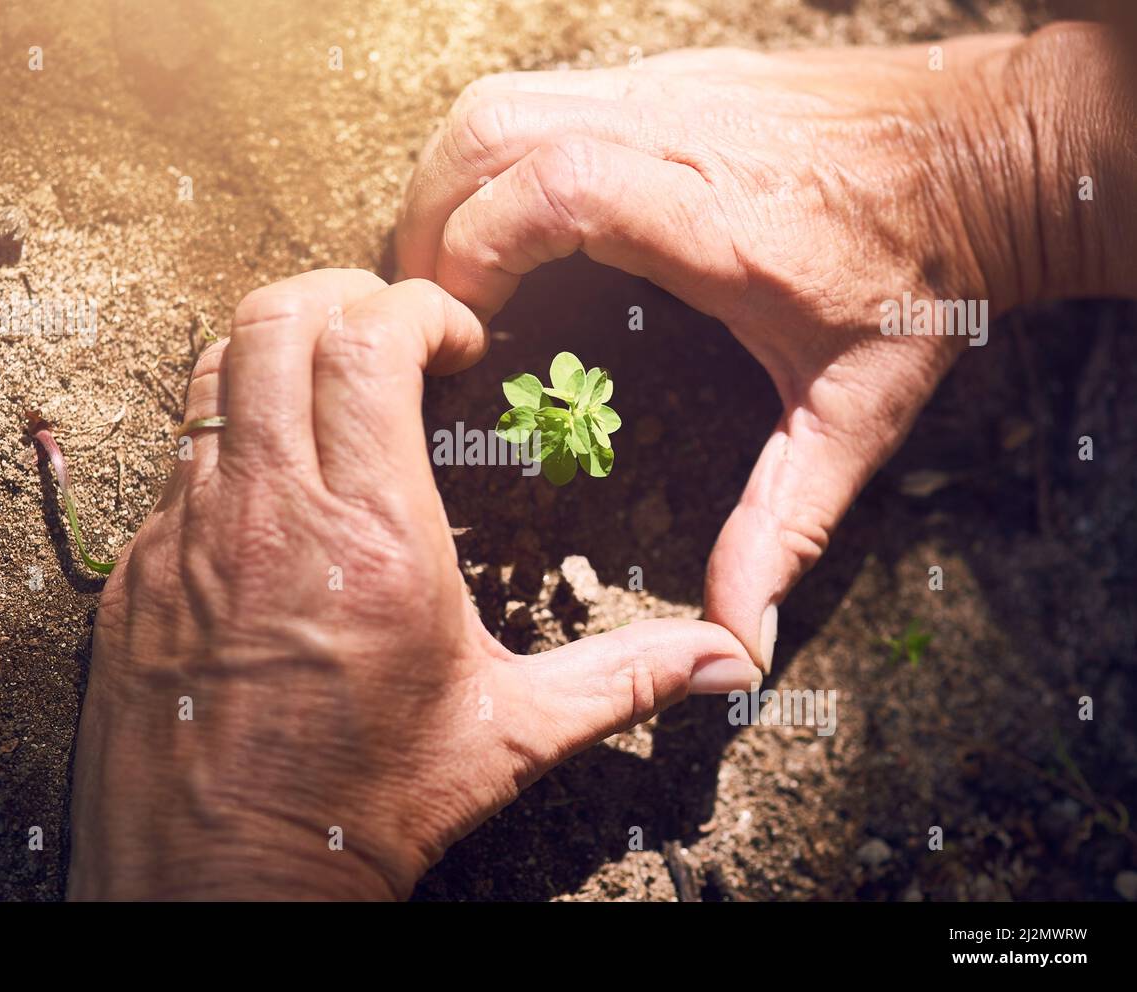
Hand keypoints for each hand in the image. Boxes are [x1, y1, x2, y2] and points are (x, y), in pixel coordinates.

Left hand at [68, 270, 759, 900]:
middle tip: (388, 333)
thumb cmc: (370, 810)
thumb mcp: (512, 736)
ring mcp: (189, 538)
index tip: (457, 342)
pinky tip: (275, 485)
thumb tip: (729, 661)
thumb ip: (624, 677)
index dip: (419, 309)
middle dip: (340, 296)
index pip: (369, 340)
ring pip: (211, 373)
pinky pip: (176, 461)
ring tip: (329, 387)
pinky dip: (228, 434)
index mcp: (376, 536)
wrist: (227, 886)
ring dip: (276, 352)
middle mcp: (271, 515)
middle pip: (276, 319)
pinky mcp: (138, 573)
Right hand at [394, 24, 1133, 672]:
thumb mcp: (858, 414)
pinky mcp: (671, 76)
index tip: (459, 333)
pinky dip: (495, 158)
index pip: (549, 193)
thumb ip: (784, 526)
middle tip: (428, 312)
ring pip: (502, 103)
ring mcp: (671, 90)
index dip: (471, 256)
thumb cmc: (926, 277)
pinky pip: (541, 95)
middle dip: (428, 223)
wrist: (990, 153)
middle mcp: (678, 133)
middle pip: (492, 134)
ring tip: (450, 267)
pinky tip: (510, 221)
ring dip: (450, 183)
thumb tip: (739, 638)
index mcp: (713, 218)